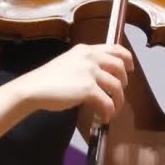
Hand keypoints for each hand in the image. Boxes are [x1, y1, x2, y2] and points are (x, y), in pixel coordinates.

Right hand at [15, 42, 134, 121]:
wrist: (34, 88)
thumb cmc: (48, 79)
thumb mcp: (69, 62)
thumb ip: (85, 64)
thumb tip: (101, 76)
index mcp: (86, 49)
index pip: (115, 48)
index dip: (127, 58)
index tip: (130, 67)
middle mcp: (90, 57)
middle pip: (120, 67)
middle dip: (124, 82)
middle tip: (120, 93)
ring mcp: (90, 72)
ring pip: (116, 86)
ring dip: (118, 100)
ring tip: (113, 109)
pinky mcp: (88, 89)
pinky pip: (107, 102)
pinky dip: (109, 111)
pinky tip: (105, 117)